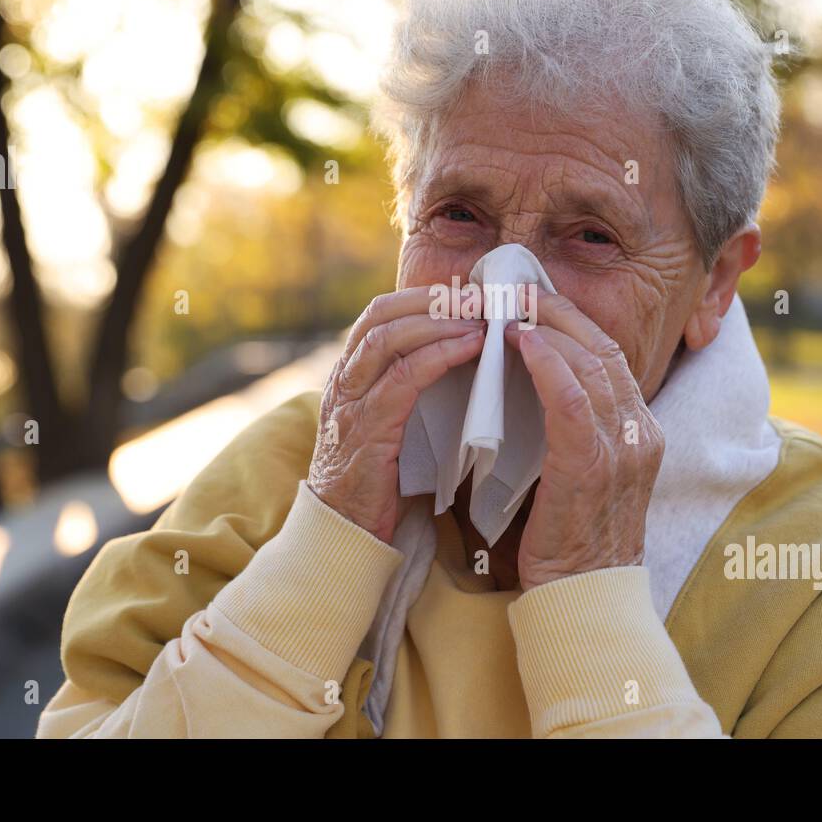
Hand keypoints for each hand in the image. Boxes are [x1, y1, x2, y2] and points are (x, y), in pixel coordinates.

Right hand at [308, 286, 485, 543]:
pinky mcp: (366, 431)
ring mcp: (350, 404)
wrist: (343, 532)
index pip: (379, 313)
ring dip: (438, 320)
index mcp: (349, 376)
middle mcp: (344, 382)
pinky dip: (437, 355)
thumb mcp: (387, 423)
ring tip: (478, 316)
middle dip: (432, 299)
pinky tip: (469, 348)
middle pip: (381, 315)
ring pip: (387, 338)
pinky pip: (402, 379)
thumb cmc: (375, 480)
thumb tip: (453, 357)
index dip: (421, 295)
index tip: (463, 290)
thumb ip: (406, 389)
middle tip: (478, 295)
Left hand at [503, 289, 663, 589]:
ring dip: (548, 327)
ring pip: (591, 364)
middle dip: (560, 311)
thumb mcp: (581, 475)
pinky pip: (572, 399)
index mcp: (641, 433)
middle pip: (604, 349)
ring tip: (510, 304)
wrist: (582, 599)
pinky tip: (519, 342)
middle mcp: (640, 433)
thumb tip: (529, 386)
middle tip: (519, 288)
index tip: (536, 301)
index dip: (573, 323)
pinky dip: (546, 363)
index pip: (611, 358)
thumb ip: (570, 431)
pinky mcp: (592, 465)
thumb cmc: (569, 541)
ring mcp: (622, 449)